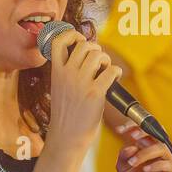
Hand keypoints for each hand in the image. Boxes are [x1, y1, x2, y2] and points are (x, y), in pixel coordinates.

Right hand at [43, 28, 122, 154]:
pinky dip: (116, 72)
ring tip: (104, 72)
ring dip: (106, 60)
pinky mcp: (95, 93)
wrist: (66, 137)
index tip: (78, 41)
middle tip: (97, 63)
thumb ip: (68, 71)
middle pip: (84, 45)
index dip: (71, 35)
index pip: (59, 41)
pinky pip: (111, 70)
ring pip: (98, 54)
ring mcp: (80, 83)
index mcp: (56, 72)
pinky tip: (114, 80)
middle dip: (95, 50)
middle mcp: (66, 74)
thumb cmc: (66, 114)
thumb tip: (87, 54)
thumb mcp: (59, 88)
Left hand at [117, 133, 171, 171]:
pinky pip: (168, 164)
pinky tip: (145, 170)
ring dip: (145, 153)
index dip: (133, 126)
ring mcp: (168, 160)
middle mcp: (159, 149)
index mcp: (147, 145)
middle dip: (144, 132)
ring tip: (132, 162)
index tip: (119, 129)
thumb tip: (129, 147)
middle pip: (156, 133)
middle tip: (133, 136)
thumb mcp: (123, 169)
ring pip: (161, 148)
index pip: (143, 129)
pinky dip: (155, 165)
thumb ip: (123, 157)